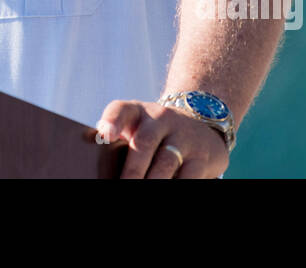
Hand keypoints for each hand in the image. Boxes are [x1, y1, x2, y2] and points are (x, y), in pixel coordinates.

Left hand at [96, 99, 229, 178]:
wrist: (201, 124)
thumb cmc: (155, 133)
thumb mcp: (137, 127)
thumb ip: (117, 141)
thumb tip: (102, 168)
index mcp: (138, 112)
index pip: (122, 109)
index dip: (113, 120)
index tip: (106, 135)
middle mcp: (161, 119)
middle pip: (144, 142)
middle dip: (133, 170)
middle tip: (122, 184)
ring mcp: (184, 137)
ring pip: (166, 162)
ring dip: (153, 181)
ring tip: (142, 195)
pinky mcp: (202, 157)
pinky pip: (189, 176)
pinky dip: (177, 184)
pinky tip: (168, 190)